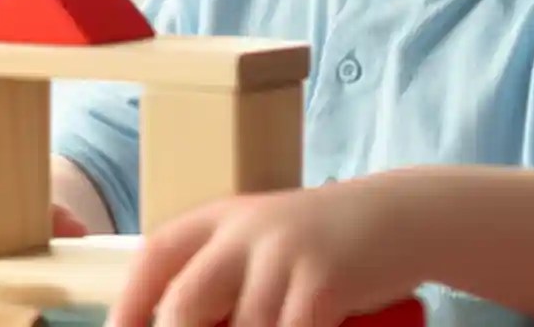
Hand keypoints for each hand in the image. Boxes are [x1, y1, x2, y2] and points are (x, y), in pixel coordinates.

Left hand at [107, 177, 422, 326]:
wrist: (404, 217)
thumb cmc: (326, 244)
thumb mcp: (266, 245)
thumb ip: (224, 279)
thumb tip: (177, 318)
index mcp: (222, 218)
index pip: (154, 259)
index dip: (129, 307)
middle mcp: (246, 230)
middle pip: (184, 304)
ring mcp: (285, 254)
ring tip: (279, 323)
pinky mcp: (323, 281)